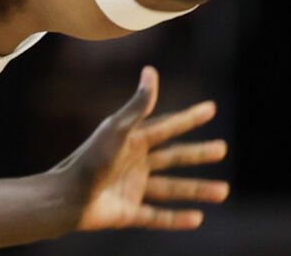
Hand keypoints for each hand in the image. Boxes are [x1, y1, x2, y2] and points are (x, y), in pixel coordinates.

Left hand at [71, 66, 228, 231]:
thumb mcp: (117, 129)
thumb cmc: (90, 159)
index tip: (211, 109)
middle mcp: (136, 162)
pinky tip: (197, 219)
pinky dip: (177, 219)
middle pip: (174, 157)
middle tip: (222, 149)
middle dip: (198, 153)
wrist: (67, 197)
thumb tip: (152, 70)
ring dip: (197, 189)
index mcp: (133, 140)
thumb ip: (138, 105)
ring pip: (172, 189)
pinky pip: (158, 216)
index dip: (190, 118)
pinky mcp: (130, 213)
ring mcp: (133, 188)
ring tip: (223, 191)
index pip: (168, 126)